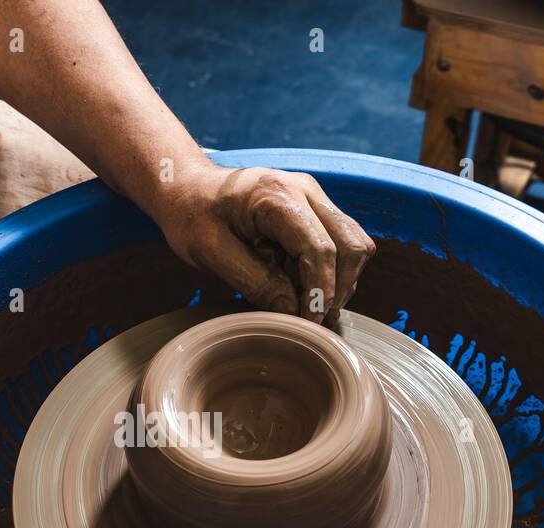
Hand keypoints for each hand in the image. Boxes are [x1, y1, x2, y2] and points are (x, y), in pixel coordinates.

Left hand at [152, 162, 376, 322]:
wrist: (187, 188)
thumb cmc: (192, 217)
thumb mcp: (211, 254)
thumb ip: (255, 282)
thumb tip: (293, 311)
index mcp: (276, 195)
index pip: (319, 249)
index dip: (319, 292)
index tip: (309, 324)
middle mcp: (305, 189)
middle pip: (351, 245)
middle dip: (338, 289)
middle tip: (316, 321)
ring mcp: (314, 196)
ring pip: (355, 243)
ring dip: (341, 281)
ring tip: (312, 308)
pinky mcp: (315, 208)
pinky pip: (343, 241)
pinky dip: (335, 270)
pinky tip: (308, 289)